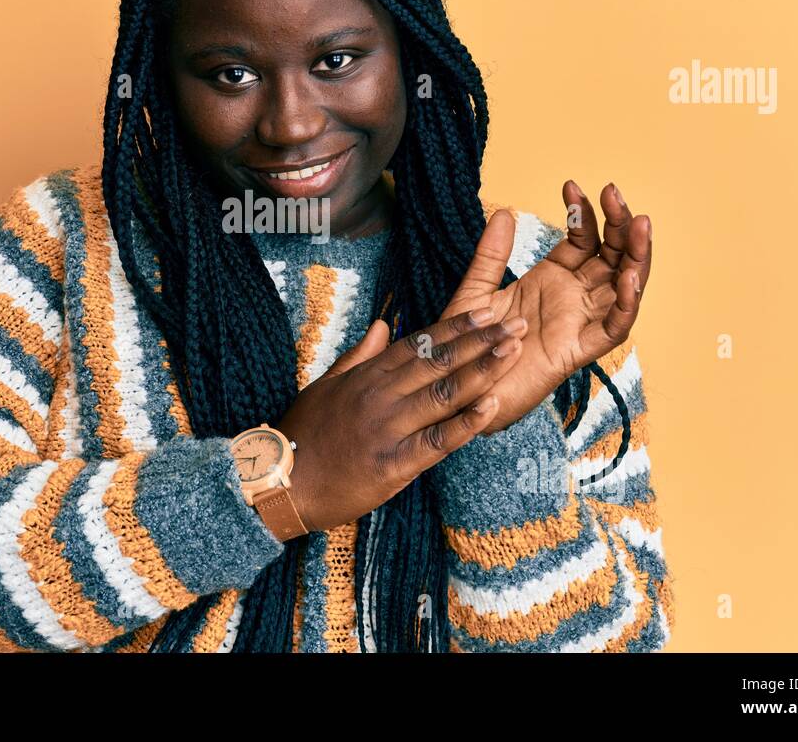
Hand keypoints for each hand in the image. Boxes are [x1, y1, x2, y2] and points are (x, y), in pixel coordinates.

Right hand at [275, 308, 528, 533]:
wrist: (280, 483)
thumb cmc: (303, 434)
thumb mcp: (326, 385)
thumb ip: (359, 355)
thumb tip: (385, 325)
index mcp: (366, 376)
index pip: (419, 344)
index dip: (455, 328)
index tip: (486, 313)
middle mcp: (380, 396)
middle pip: (439, 363)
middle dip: (481, 342)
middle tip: (517, 325)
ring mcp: (387, 429)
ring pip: (444, 395)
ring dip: (483, 371)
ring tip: (514, 353)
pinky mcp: (393, 464)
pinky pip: (437, 441)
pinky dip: (467, 423)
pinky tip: (493, 407)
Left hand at [441, 180, 652, 433]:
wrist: (459, 393)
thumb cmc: (469, 347)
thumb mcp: (475, 292)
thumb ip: (490, 254)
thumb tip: (502, 211)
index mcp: (551, 281)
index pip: (582, 241)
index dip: (584, 214)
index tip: (572, 185)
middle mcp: (572, 299)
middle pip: (611, 258)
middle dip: (620, 226)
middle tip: (615, 193)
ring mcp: (578, 324)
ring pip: (622, 288)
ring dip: (636, 257)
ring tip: (640, 225)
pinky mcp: (577, 353)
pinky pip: (612, 329)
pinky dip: (626, 305)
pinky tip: (627, 279)